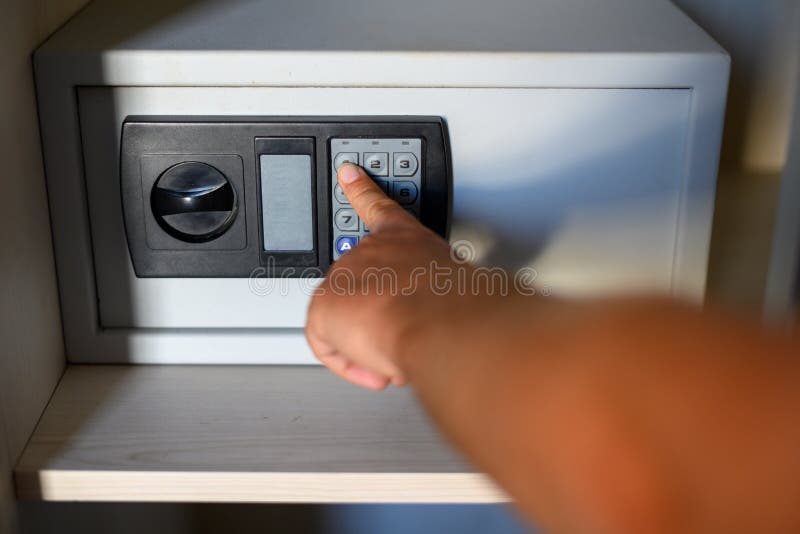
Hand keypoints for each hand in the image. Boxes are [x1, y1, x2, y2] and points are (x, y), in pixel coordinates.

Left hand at [305, 163, 467, 389]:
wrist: (438, 316)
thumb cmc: (456, 304)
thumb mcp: (457, 288)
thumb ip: (443, 293)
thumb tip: (445, 316)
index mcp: (403, 239)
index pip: (379, 208)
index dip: (362, 190)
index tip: (349, 173)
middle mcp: (370, 252)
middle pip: (361, 290)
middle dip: (381, 321)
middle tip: (406, 338)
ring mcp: (344, 277)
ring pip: (348, 322)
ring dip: (374, 344)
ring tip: (401, 353)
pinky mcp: (325, 307)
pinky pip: (326, 343)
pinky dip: (349, 363)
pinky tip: (375, 371)